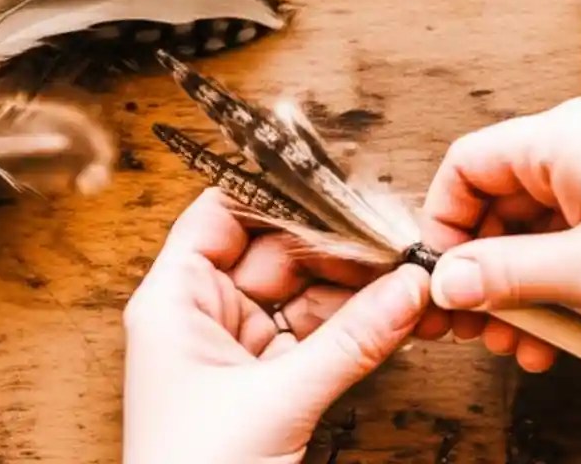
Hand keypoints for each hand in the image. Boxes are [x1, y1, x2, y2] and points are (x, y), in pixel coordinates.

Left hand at [122, 188, 435, 463]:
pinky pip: (311, 338)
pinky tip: (391, 314)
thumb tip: (408, 287)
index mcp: (172, 299)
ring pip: (299, 297)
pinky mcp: (263, 384)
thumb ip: (352, 339)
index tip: (334, 181)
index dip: (274, 195)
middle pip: (272, 254)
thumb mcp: (279, 399)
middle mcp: (199, 315)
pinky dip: (349, 328)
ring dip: (351, 289)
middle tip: (393, 236)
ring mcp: (232, 349)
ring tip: (405, 275)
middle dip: (334, 246)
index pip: (219, 216)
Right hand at [422, 92, 580, 418]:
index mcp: (573, 133)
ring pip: (543, 229)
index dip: (444, 221)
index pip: (471, 162)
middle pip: (505, 200)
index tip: (439, 274)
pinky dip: (568, 287)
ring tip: (529, 344)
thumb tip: (447, 281)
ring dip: (527, 290)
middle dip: (488, 270)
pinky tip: (576, 340)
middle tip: (480, 323)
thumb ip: (499, 275)